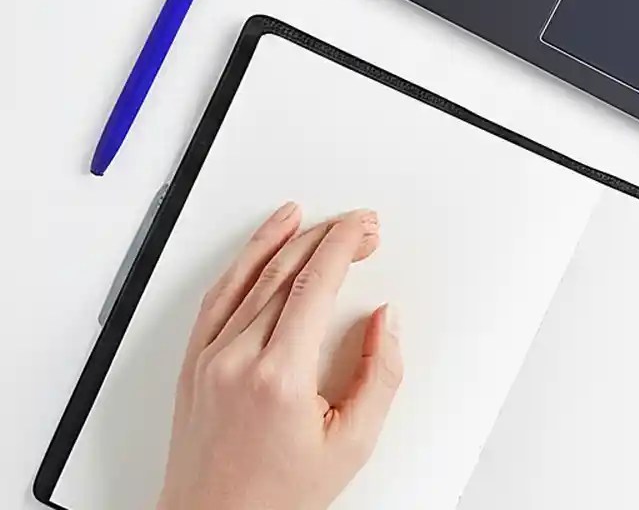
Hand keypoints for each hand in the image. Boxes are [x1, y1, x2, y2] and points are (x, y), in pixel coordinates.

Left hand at [157, 204, 402, 509]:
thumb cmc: (278, 496)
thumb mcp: (352, 442)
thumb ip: (380, 374)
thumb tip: (384, 321)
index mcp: (280, 376)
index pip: (317, 284)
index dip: (344, 245)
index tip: (363, 228)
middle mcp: (238, 358)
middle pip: (286, 272)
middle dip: (326, 238)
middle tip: (356, 226)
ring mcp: (210, 358)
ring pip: (248, 278)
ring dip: (282, 240)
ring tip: (305, 216)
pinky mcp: (193, 363)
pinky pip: (217, 298)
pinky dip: (240, 265)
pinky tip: (258, 249)